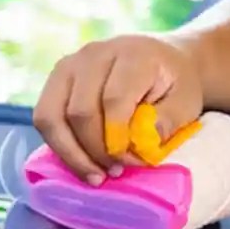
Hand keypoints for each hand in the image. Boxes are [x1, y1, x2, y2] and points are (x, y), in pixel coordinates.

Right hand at [33, 35, 202, 184]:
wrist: (165, 59)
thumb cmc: (176, 84)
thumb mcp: (185, 103)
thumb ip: (164, 123)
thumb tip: (137, 144)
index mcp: (132, 55)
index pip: (114, 101)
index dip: (118, 139)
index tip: (130, 161)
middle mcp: (94, 54)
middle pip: (79, 111)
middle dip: (95, 150)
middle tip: (115, 172)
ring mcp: (70, 64)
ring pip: (51, 115)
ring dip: (70, 152)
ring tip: (94, 174)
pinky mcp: (56, 78)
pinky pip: (44, 117)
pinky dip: (59, 144)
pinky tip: (81, 160)